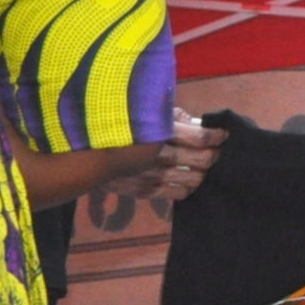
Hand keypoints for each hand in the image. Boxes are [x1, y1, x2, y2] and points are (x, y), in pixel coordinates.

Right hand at [104, 109, 225, 199]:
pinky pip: (177, 194)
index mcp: (156, 130)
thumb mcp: (141, 110)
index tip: (223, 134)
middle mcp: (155, 155)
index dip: (216, 136)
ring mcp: (149, 175)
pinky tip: (188, 181)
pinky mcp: (142, 191)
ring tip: (203, 166)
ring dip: (202, 173)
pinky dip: (187, 188)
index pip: (199, 137)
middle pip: (201, 160)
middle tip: (215, 151)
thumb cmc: (116, 124)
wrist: (81, 151)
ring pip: (192, 180)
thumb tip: (197, 124)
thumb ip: (170, 116)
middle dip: (212, 155)